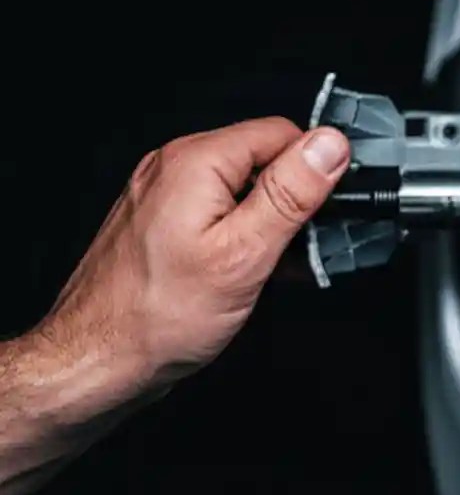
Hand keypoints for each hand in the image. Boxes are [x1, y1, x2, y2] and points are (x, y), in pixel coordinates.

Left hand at [44, 117, 349, 388]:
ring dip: (269, 225)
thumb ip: (290, 194)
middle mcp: (174, 168)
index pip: (283, 133)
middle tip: (296, 252)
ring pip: (244, 188)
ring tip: (268, 270)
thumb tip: (329, 146)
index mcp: (196, 162)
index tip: (324, 213)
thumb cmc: (156, 319)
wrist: (95, 361)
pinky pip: (219, 212)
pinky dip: (242, 237)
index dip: (313, 172)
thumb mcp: (245, 254)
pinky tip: (247, 274)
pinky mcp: (163, 221)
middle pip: (263, 159)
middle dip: (292, 203)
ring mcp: (165, 194)